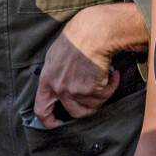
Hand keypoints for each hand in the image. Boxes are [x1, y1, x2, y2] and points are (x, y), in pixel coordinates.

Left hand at [32, 5, 134, 126]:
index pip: (41, 109)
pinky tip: (113, 74)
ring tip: (105, 77)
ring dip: (102, 94)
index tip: (57, 123)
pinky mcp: (92, 89)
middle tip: (95, 97)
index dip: (49, 121)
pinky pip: (105, 95)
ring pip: (93, 105)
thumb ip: (54, 73)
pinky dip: (112, 86)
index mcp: (47, 79)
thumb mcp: (55, 54)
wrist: (94, 32)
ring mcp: (76, 91)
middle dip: (87, 107)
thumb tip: (57, 85)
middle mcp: (60, 88)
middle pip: (75, 113)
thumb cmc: (77, 36)